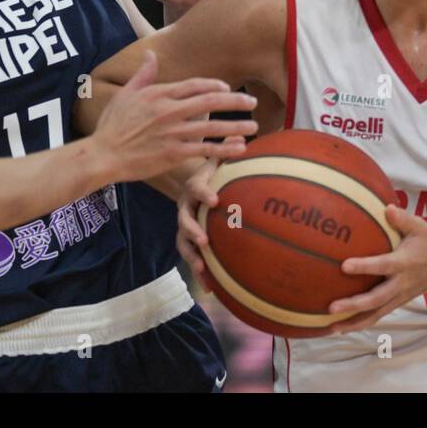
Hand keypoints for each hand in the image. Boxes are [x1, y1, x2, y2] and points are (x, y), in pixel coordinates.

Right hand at [92, 52, 255, 182]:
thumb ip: (143, 74)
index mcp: (159, 94)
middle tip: (253, 102)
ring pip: (212, 126)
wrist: (103, 155)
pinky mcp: (173, 153)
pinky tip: (240, 148)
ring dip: (236, 125)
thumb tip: (151, 54)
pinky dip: (224, 148)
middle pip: (210, 101)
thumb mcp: (125, 94)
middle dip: (235, 101)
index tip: (229, 87)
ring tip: (255, 125)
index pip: (194, 85)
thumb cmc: (112, 125)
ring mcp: (172, 133)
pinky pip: (204, 150)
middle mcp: (169, 111)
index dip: (215, 85)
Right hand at [176, 156, 221, 289]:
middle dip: (193, 231)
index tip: (215, 200)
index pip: (196, 188)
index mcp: (194, 187)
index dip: (204, 192)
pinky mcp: (190, 243)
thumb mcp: (217, 159)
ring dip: (193, 258)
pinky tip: (212, 290)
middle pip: (184, 221)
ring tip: (203, 271)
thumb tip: (242, 136)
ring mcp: (185, 227)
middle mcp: (185, 208)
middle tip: (204, 240)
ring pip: (184, 244)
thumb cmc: (211, 173)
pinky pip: (193, 259)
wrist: (193, 187)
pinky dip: (201, 274)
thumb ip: (226, 151)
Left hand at [327, 205, 426, 333]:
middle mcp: (401, 284)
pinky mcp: (399, 302)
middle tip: (331, 308)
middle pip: (376, 300)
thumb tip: (386, 208)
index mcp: (404, 263)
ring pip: (376, 314)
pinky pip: (379, 315)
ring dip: (354, 322)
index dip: (364, 267)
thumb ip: (402, 218)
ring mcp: (400, 296)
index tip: (344, 266)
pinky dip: (362, 322)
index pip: (382, 266)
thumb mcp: (420, 226)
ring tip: (332, 328)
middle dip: (353, 305)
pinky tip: (343, 326)